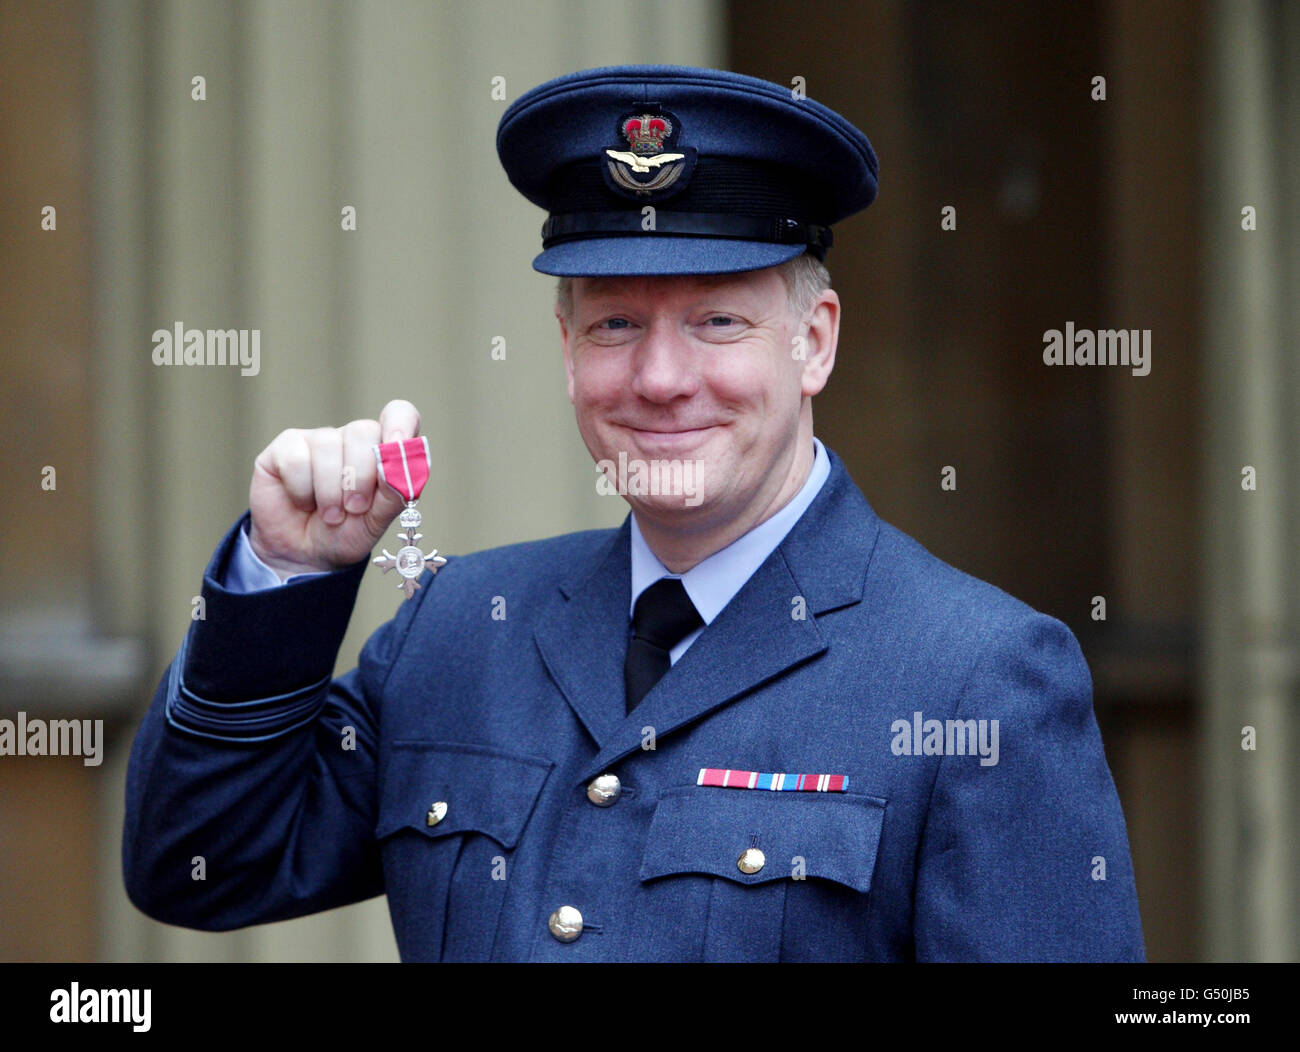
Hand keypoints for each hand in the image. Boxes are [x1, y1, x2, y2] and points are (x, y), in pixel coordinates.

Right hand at [247, 400, 420, 576]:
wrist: (305, 556)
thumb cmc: (346, 533)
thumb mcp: (377, 521)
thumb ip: (394, 493)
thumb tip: (399, 467)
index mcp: (382, 450)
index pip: (400, 414)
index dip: (401, 423)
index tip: (397, 446)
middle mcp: (351, 439)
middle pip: (363, 431)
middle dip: (361, 477)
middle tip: (354, 508)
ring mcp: (318, 440)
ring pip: (327, 445)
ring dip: (330, 491)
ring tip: (330, 515)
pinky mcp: (285, 448)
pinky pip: (296, 458)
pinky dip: (302, 490)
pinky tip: (303, 502)